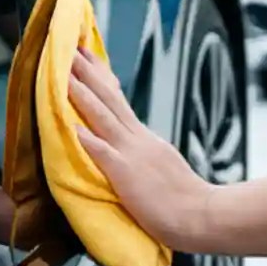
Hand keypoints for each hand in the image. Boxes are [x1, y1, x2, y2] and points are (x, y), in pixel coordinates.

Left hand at [68, 47, 214, 251]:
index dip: (101, 78)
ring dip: (82, 94)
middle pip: (109, 99)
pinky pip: (104, 154)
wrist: (202, 215)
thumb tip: (132, 148)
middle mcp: (137, 140)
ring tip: (64, 74)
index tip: (88, 57)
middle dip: (88, 73)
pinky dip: (89, 139)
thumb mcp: (162, 166)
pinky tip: (73, 127)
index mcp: (145, 139)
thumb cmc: (185, 200)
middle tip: (70, 49)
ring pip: (103, 117)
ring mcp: (132, 155)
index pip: (119, 102)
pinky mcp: (127, 175)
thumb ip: (146, 154)